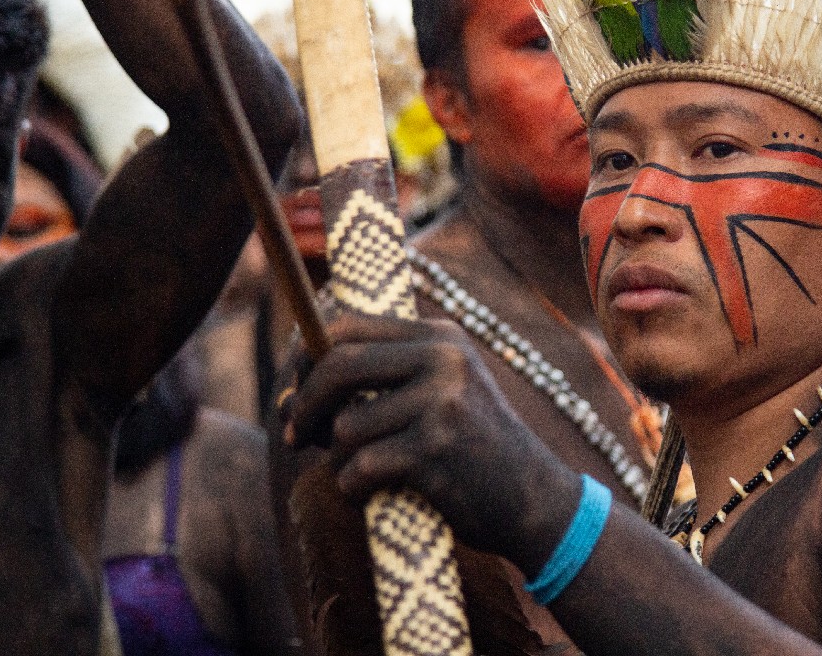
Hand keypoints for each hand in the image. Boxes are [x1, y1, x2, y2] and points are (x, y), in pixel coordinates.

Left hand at [288, 314, 582, 573]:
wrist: (532, 496)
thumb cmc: (469, 447)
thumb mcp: (440, 391)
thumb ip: (378, 379)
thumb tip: (289, 392)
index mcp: (440, 337)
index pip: (349, 325)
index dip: (307, 356)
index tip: (295, 388)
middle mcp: (443, 360)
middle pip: (338, 366)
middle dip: (303, 405)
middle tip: (293, 436)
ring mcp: (441, 405)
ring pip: (345, 429)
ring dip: (338, 460)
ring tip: (362, 473)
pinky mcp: (435, 452)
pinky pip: (360, 469)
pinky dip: (354, 489)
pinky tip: (374, 494)